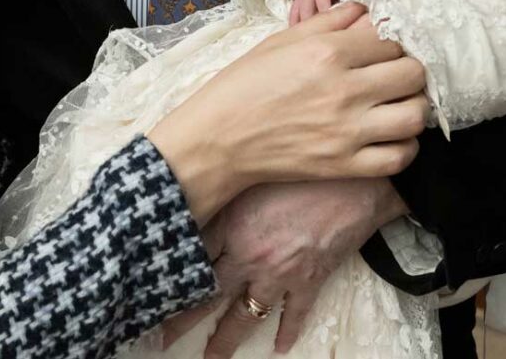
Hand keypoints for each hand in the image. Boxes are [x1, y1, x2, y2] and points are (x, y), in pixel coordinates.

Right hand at [148, 3, 426, 224]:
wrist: (219, 138)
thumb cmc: (245, 83)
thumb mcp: (282, 40)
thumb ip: (330, 21)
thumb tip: (365, 8)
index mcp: (327, 53)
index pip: (391, 38)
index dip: (394, 38)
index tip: (387, 44)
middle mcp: (345, 91)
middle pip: (413, 74)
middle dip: (411, 68)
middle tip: (397, 71)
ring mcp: (348, 132)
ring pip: (415, 116)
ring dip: (414, 106)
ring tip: (399, 102)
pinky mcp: (346, 166)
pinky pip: (400, 157)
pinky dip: (405, 145)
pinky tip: (392, 135)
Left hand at [163, 179, 408, 356]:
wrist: (356, 180)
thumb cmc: (303, 166)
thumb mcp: (254, 170)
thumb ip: (226, 187)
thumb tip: (198, 191)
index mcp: (232, 223)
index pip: (191, 257)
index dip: (168, 277)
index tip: (149, 292)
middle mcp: (249, 254)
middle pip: (209, 295)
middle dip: (183, 321)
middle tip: (161, 339)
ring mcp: (279, 273)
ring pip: (246, 315)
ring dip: (226, 340)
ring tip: (211, 357)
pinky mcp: (309, 281)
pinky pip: (294, 316)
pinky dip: (286, 333)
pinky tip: (279, 348)